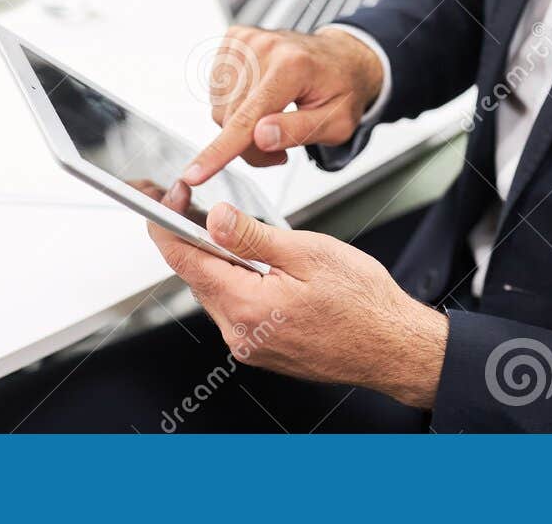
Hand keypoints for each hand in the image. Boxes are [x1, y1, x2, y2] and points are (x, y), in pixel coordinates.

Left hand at [147, 201, 448, 407]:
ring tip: (238, 234)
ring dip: (220, 262)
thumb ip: (252, 237)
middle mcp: (240, 334)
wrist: (392, 346)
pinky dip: (238, 283)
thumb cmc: (362, 303)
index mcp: (246, 307)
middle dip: (193, 238)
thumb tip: (213, 218)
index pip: (185, 261)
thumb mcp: (306, 254)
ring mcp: (250, 347)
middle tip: (194, 204)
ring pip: (217, 293)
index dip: (166, 225)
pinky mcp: (263, 350)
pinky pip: (237, 310)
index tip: (160, 200)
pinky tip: (260, 267)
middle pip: (198, 277)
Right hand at [182, 26, 383, 185]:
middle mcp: (265, 47)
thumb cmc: (342, 90)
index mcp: (293, 66)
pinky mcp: (235, 39)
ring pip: (221, 109)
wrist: (341, 57)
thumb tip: (260, 137)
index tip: (194, 174)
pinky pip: (218, 90)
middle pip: (232, 120)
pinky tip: (259, 99)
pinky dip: (235, 104)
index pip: (248, 119)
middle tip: (279, 148)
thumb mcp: (336, 123)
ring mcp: (247, 40)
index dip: (219, 152)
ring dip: (241, 127)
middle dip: (251, 145)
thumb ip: (298, 131)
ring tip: (272, 122)